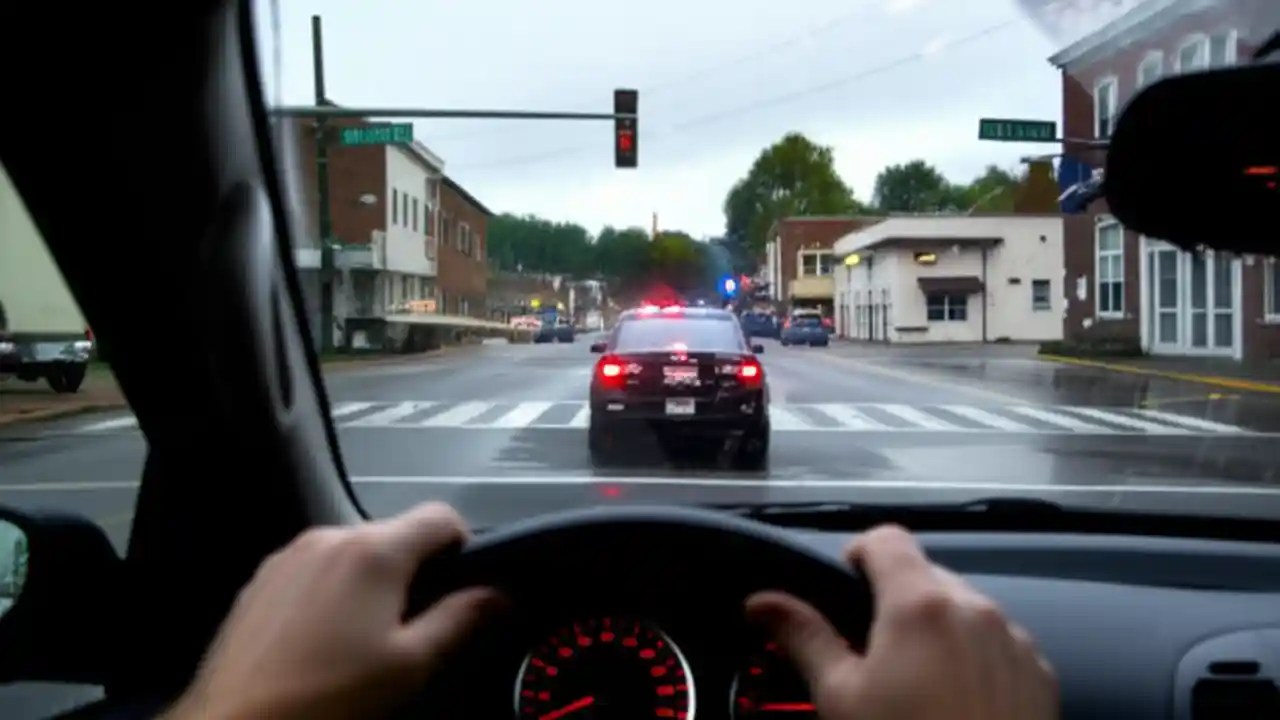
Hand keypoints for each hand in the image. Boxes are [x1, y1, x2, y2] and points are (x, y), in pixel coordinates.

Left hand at [165, 502, 504, 719]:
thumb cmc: (324, 698)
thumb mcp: (410, 664)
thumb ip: (461, 620)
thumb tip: (497, 597)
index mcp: (374, 551)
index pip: (441, 516)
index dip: (463, 546)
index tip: (464, 582)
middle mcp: (330, 539)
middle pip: (395, 535)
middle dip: (413, 572)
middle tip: (413, 629)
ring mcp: (289, 556)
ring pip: (353, 553)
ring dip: (370, 583)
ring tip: (363, 642)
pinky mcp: (261, 579)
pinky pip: (315, 570)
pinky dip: (331, 593)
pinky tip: (324, 642)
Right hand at [745, 524, 1057, 719]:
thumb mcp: (840, 697)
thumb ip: (803, 637)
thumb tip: (761, 601)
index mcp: (920, 603)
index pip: (886, 538)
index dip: (858, 556)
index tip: (845, 592)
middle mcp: (975, 608)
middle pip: (926, 575)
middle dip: (896, 601)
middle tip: (873, 655)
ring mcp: (1015, 640)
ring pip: (965, 609)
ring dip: (938, 629)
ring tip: (918, 685)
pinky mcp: (1040, 674)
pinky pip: (1000, 644)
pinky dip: (975, 658)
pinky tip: (958, 702)